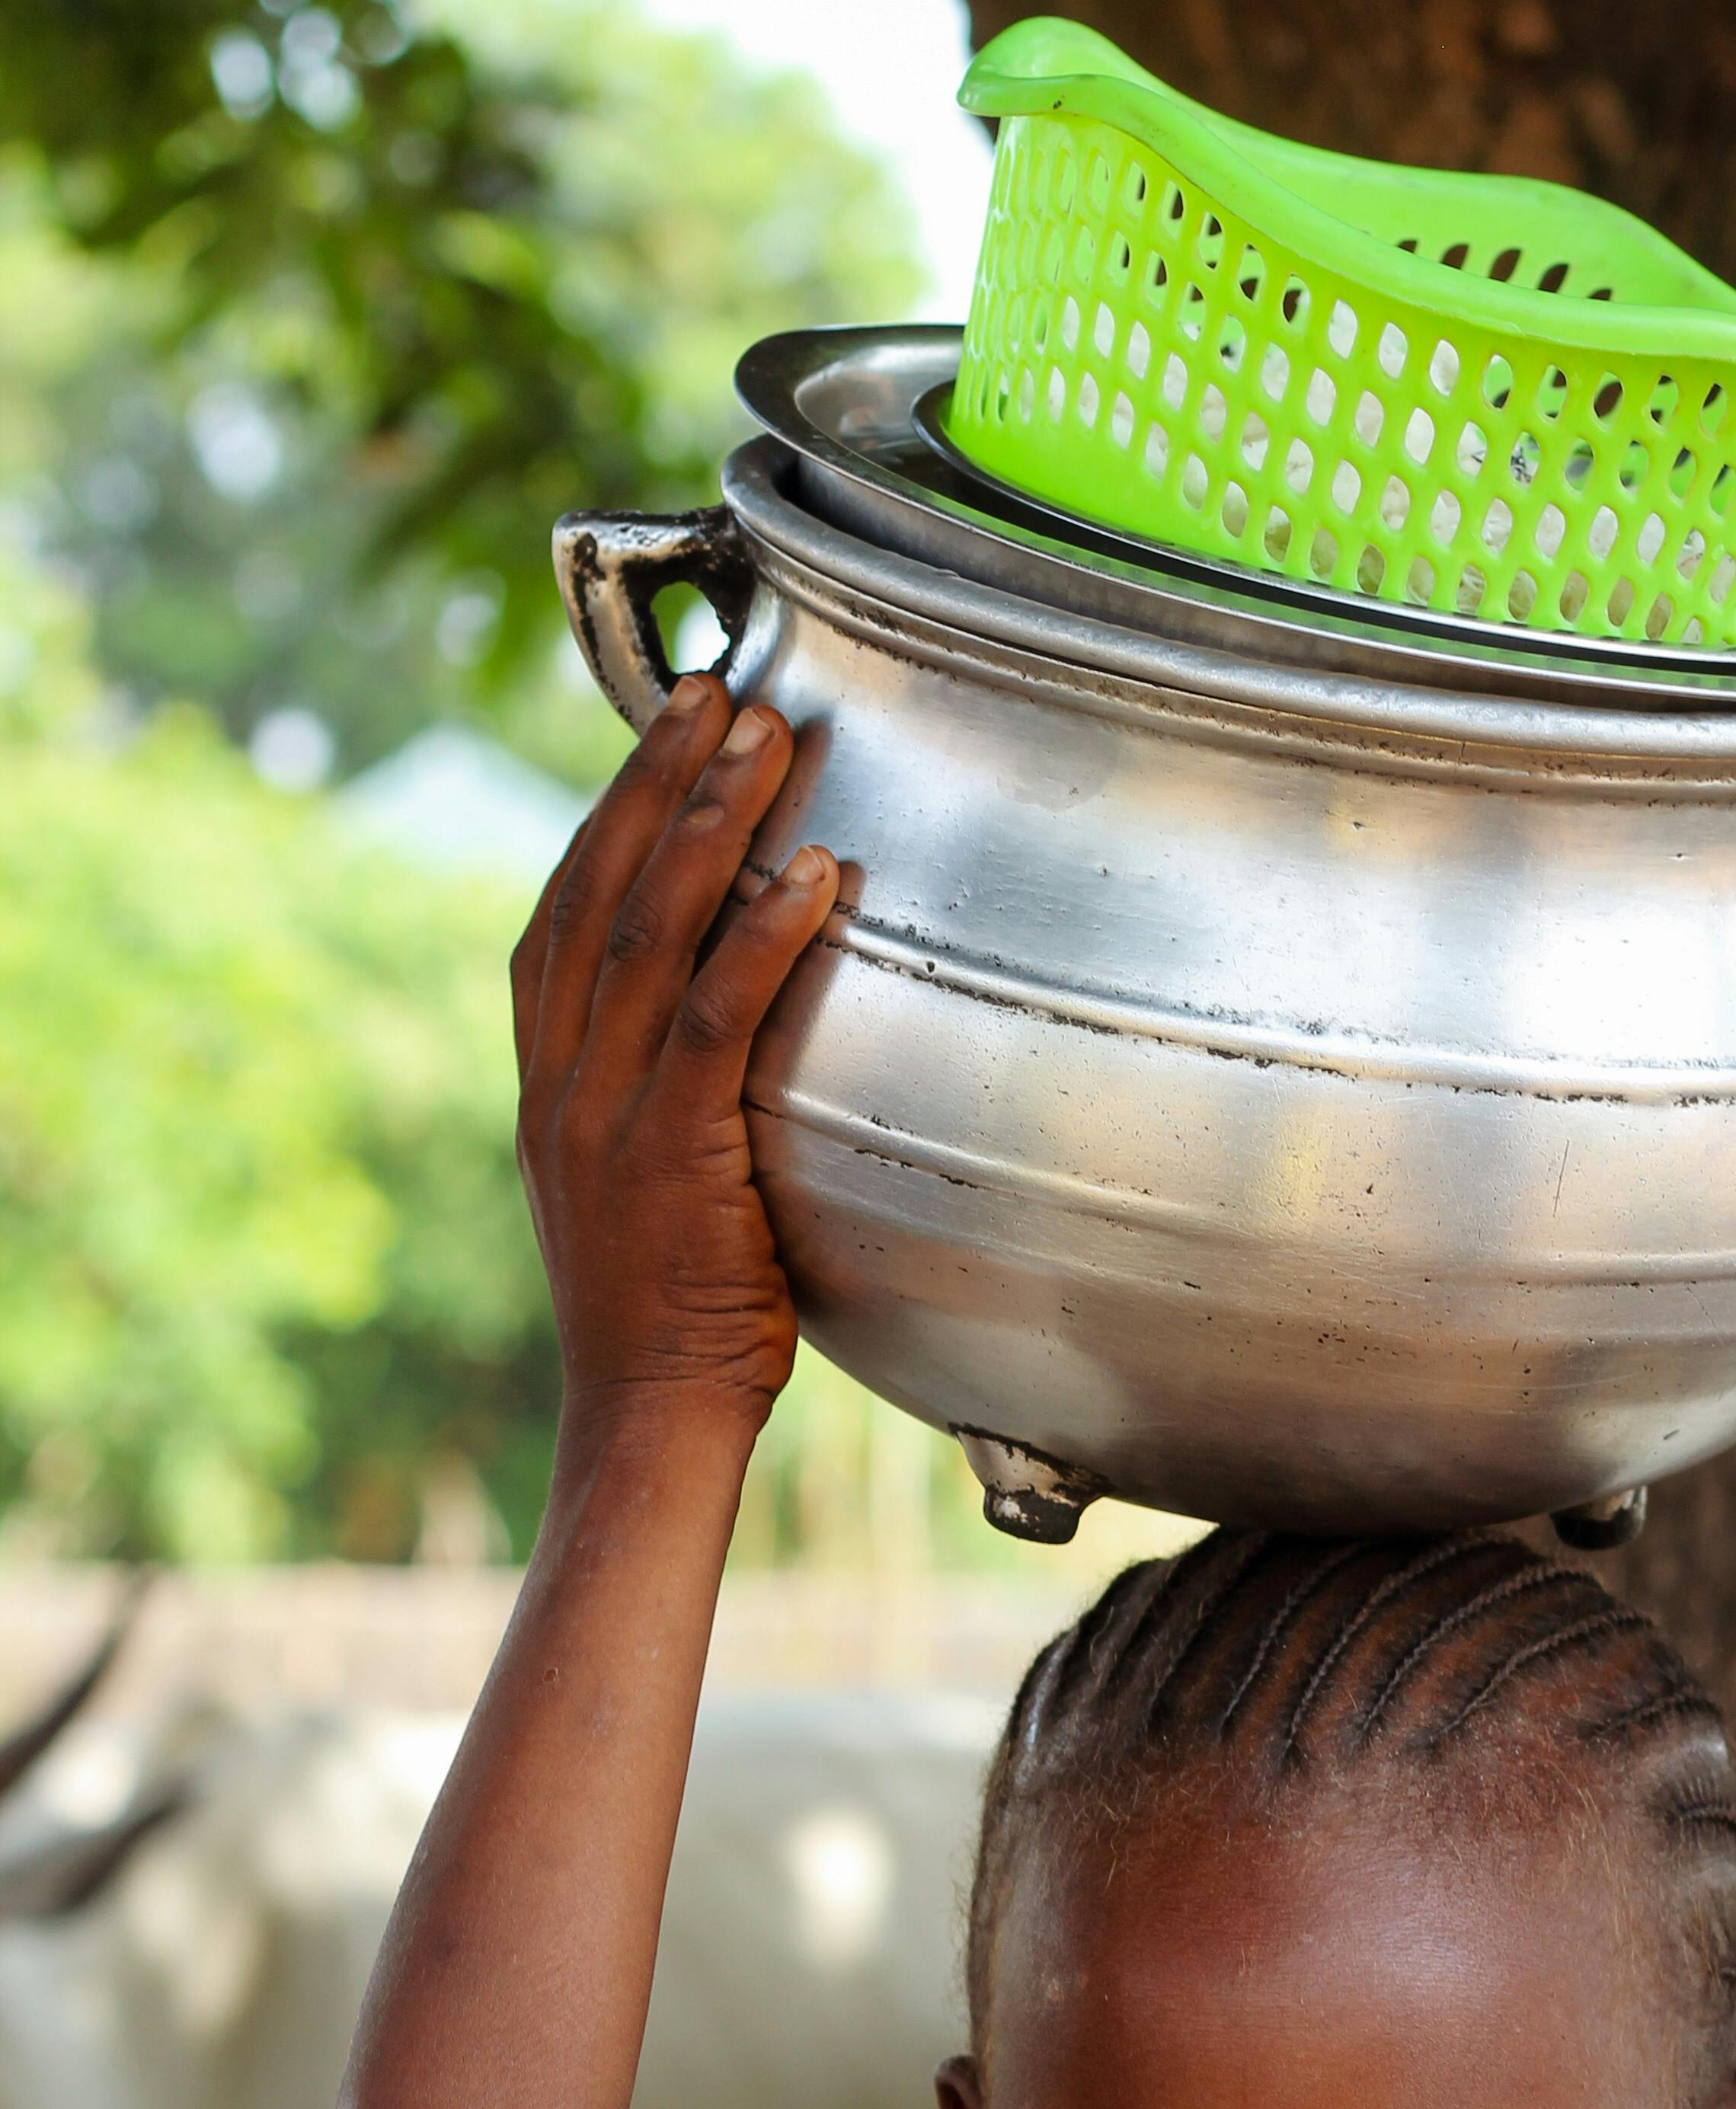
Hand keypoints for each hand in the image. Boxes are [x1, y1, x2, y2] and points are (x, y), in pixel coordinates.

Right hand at [510, 677, 839, 1430]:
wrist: (648, 1417)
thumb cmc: (672, 1314)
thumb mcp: (642, 1185)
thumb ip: (662, 1100)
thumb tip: (728, 1031)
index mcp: (547, 1082)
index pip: (562, 914)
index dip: (610, 811)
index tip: (666, 731)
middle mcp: (563, 1081)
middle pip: (599, 893)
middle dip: (658, 781)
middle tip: (719, 691)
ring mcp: (608, 1115)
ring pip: (651, 936)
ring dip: (710, 827)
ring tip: (767, 740)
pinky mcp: (671, 1155)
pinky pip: (717, 1023)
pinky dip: (764, 940)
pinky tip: (815, 877)